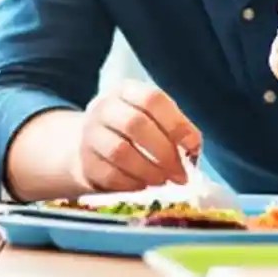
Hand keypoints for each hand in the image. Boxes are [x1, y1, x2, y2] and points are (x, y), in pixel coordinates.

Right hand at [73, 80, 201, 193]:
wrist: (90, 145)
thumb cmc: (132, 131)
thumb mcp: (153, 118)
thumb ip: (174, 129)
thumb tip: (193, 151)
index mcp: (126, 91)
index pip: (152, 99)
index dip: (177, 124)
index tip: (194, 146)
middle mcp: (104, 108)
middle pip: (135, 124)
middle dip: (164, 152)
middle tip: (181, 173)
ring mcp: (90, 134)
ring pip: (120, 152)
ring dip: (148, 170)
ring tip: (163, 180)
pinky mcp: (83, 162)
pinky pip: (109, 175)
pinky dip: (132, 183)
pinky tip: (143, 185)